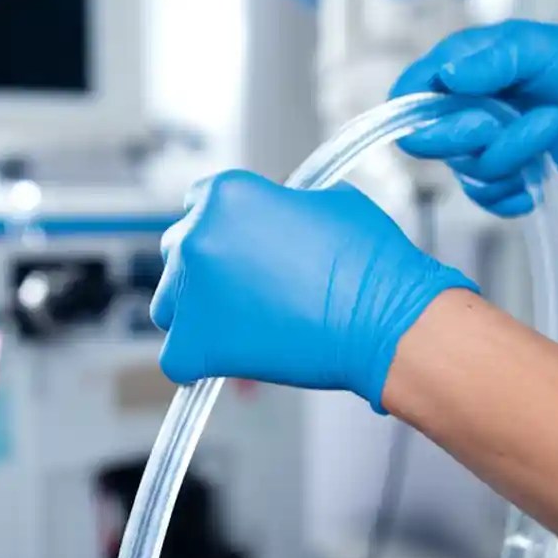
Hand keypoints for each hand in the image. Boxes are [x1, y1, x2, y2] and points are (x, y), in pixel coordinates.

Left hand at [151, 170, 476, 412]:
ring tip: (241, 326)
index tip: (239, 250)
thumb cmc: (370, 262)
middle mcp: (198, 235)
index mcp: (226, 194)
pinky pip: (177, 358)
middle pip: (180, 254)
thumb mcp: (328, 202)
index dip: (224, 230)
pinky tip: (226, 361)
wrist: (386, 318)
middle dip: (209, 271)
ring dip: (197, 314)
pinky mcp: (196, 343)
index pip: (198, 206)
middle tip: (249, 291)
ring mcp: (192, 291)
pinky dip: (199, 363)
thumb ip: (281, 205)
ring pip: (171, 304)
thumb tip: (274, 217)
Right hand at [391, 20, 557, 215]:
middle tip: (499, 121)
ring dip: (516, 153)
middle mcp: (452, 116)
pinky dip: (521, 188)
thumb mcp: (534, 46)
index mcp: (450, 73)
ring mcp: (472, 152)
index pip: (405, 99)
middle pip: (427, 144)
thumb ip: (490, 60)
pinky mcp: (495, 181)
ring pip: (470, 173)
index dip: (411, 112)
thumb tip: (448, 77)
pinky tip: (544, 163)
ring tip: (554, 121)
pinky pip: (492, 199)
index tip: (448, 110)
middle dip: (468, 137)